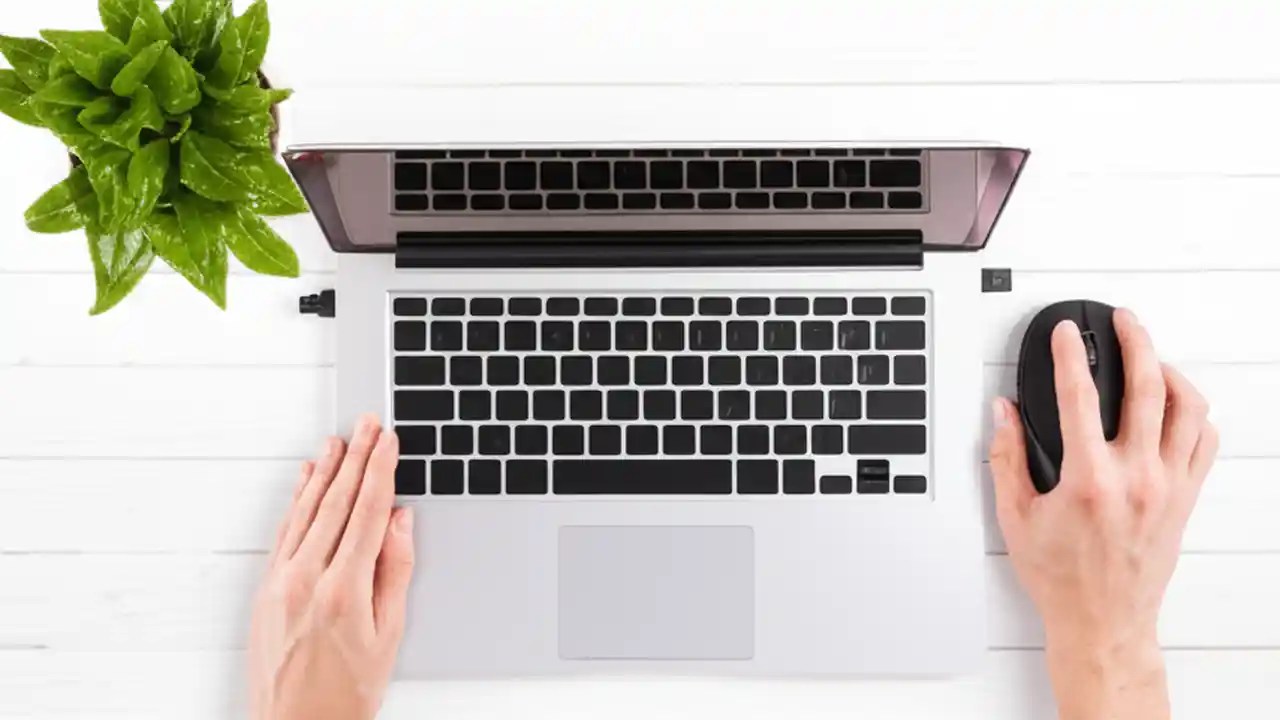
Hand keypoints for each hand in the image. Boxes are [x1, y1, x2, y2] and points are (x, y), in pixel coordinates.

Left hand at [248, 415, 414, 719]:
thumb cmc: (346, 693)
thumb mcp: (389, 635)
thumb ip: (395, 572)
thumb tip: (400, 523)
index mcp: (343, 589)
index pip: (367, 512)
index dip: (381, 471)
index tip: (389, 442)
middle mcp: (306, 579)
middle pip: (336, 502)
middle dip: (356, 458)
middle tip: (367, 424)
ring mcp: (279, 582)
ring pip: (305, 511)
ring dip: (324, 472)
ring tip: (338, 441)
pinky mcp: (264, 590)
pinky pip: (283, 532)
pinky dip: (295, 501)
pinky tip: (305, 481)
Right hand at [989, 309, 1217, 719]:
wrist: (1103, 622)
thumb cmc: (1061, 578)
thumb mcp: (1015, 517)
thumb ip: (1005, 458)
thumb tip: (1003, 414)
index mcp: (1089, 481)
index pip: (1080, 397)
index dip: (1069, 356)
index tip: (1066, 333)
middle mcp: (1136, 479)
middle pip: (1147, 387)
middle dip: (1134, 341)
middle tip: (1121, 320)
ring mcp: (1168, 487)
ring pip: (1187, 409)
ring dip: (1170, 371)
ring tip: (1151, 355)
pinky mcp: (1185, 499)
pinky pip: (1204, 442)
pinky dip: (1194, 413)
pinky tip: (1176, 402)